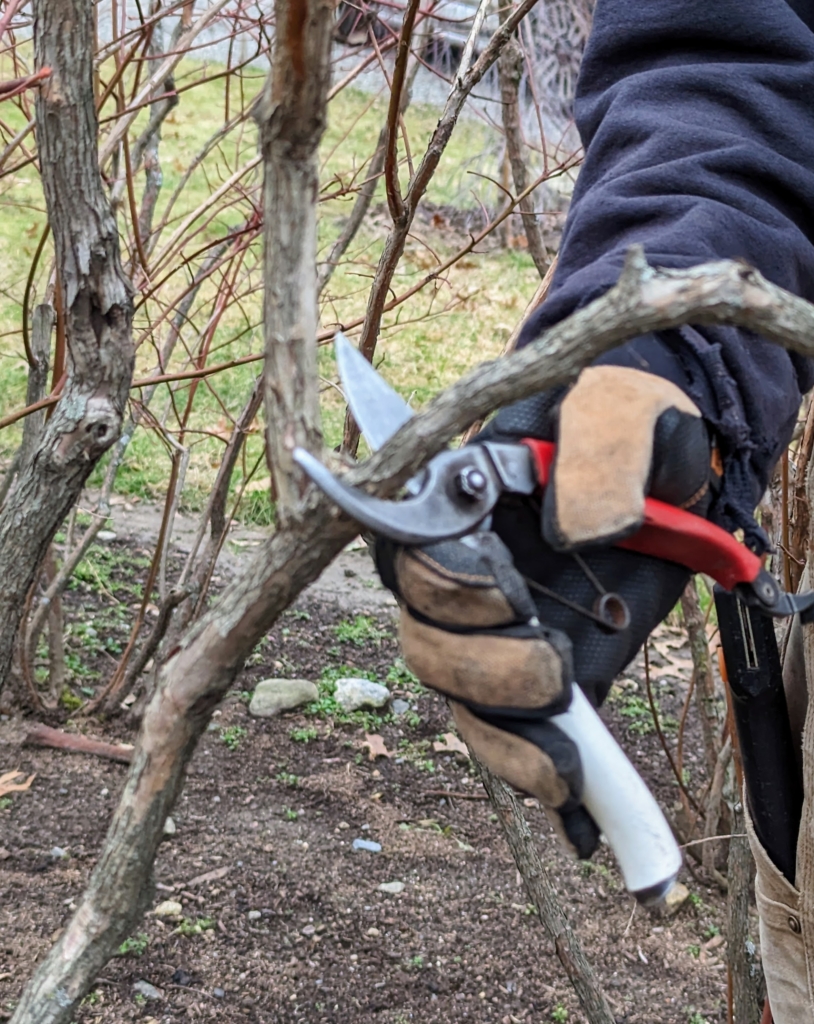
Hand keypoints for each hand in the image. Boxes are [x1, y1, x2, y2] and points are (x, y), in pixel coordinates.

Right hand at [376, 366, 711, 857]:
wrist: (666, 472)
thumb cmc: (626, 425)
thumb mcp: (625, 416)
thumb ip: (599, 456)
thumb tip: (571, 534)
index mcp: (458, 505)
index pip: (404, 550)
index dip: (440, 584)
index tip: (503, 592)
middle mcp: (462, 576)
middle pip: (423, 642)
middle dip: (480, 660)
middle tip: (549, 654)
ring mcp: (498, 633)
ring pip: (455, 697)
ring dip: (501, 720)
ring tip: (563, 713)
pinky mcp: (543, 678)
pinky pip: (506, 737)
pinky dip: (528, 772)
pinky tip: (569, 797)